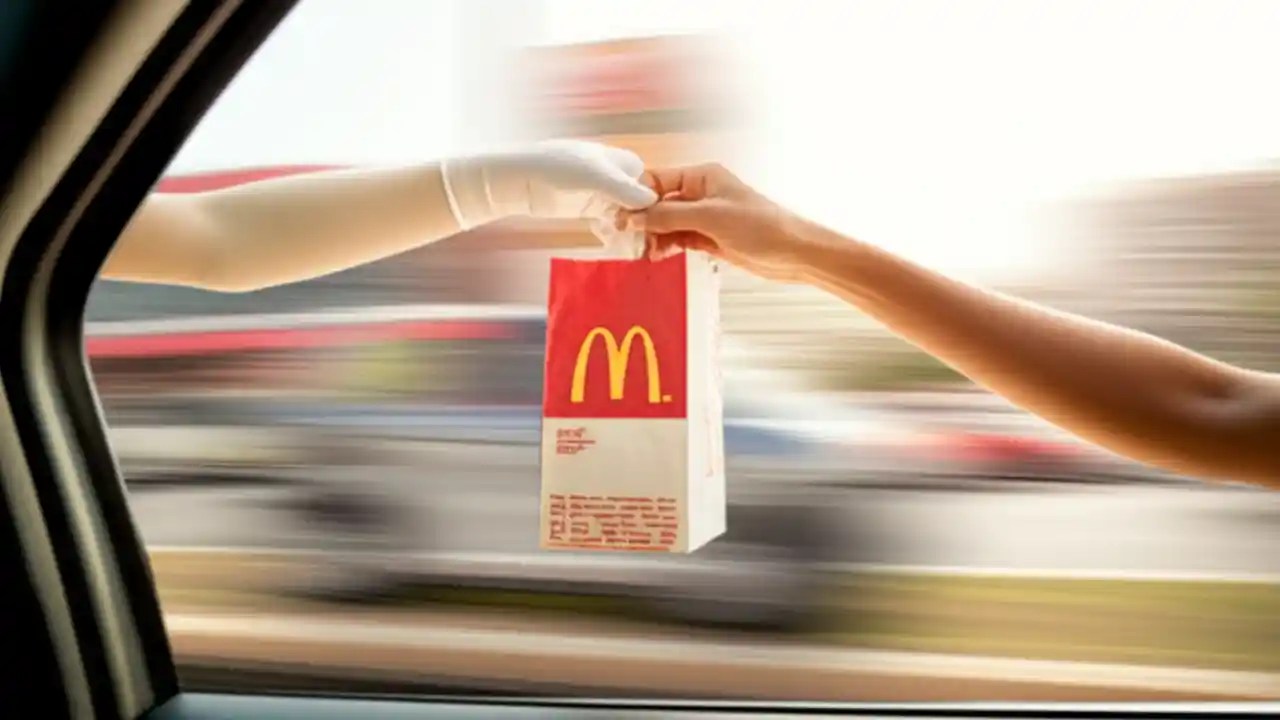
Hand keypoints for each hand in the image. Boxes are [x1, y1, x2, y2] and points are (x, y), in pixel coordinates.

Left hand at [442, 140, 657, 228]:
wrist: (518, 180)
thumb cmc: (556, 169)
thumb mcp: (596, 176)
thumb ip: (624, 189)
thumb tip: (652, 202)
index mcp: (616, 159)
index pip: (644, 175)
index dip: (650, 192)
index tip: (653, 213)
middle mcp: (610, 175)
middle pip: (636, 195)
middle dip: (641, 213)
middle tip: (645, 232)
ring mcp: (597, 193)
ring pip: (624, 210)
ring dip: (629, 224)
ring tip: (633, 241)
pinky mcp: (585, 208)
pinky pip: (608, 220)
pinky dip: (613, 229)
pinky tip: (614, 240)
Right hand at [623, 163, 805, 281]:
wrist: (793, 253)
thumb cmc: (760, 226)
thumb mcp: (710, 217)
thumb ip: (669, 216)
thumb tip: (634, 217)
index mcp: (702, 176)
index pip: (658, 179)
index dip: (636, 195)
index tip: (619, 214)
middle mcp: (700, 193)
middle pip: (658, 202)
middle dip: (641, 218)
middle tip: (625, 237)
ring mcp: (704, 217)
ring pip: (666, 223)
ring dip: (652, 235)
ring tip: (641, 251)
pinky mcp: (708, 238)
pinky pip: (677, 239)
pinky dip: (665, 246)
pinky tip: (655, 256)